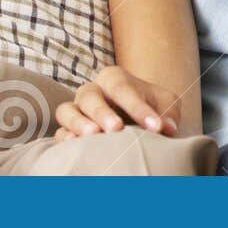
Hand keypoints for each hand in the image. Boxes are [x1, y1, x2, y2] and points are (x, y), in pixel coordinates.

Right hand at [55, 65, 179, 138]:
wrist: (135, 121)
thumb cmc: (150, 108)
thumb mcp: (165, 104)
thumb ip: (168, 112)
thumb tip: (167, 128)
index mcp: (115, 79)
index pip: (124, 88)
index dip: (139, 107)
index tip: (156, 127)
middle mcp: (92, 91)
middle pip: (90, 96)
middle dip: (102, 112)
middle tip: (117, 129)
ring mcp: (76, 110)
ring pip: (68, 111)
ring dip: (79, 123)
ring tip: (94, 136)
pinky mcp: (67, 130)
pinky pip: (59, 132)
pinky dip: (65, 139)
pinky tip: (75, 148)